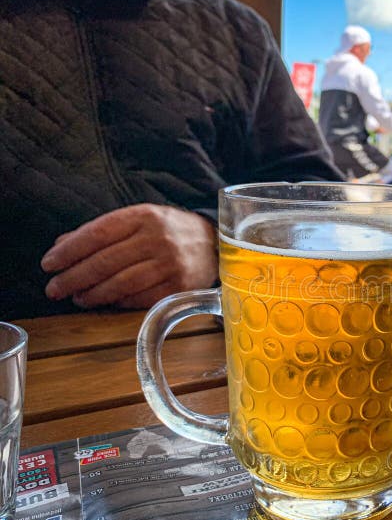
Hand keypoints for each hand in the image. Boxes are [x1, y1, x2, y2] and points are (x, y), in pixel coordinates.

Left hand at [41, 204, 217, 309]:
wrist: (214, 243)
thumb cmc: (169, 231)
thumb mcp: (138, 219)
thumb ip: (101, 231)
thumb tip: (61, 246)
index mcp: (144, 216)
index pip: (97, 233)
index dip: (69, 251)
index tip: (49, 264)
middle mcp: (158, 239)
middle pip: (105, 261)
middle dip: (73, 277)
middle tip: (54, 288)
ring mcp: (171, 264)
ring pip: (120, 283)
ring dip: (93, 294)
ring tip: (77, 298)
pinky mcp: (179, 286)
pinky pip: (140, 298)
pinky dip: (118, 302)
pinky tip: (105, 302)